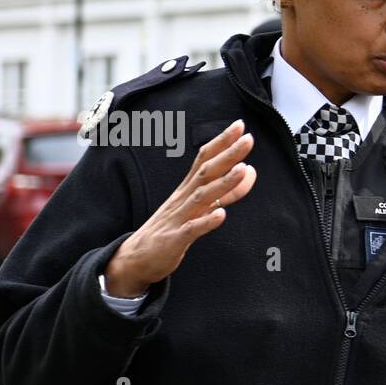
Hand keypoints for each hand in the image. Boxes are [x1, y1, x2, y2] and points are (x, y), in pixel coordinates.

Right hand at [103, 120, 257, 296]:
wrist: (136, 258)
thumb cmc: (171, 229)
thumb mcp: (201, 207)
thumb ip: (227, 191)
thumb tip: (249, 170)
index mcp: (187, 189)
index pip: (205, 159)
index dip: (222, 142)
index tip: (240, 126)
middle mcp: (183, 199)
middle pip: (206, 172)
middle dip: (227, 155)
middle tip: (248, 138)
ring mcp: (178, 218)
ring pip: (202, 197)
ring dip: (223, 183)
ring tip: (243, 169)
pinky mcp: (175, 239)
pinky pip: (192, 229)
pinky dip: (206, 221)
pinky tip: (222, 215)